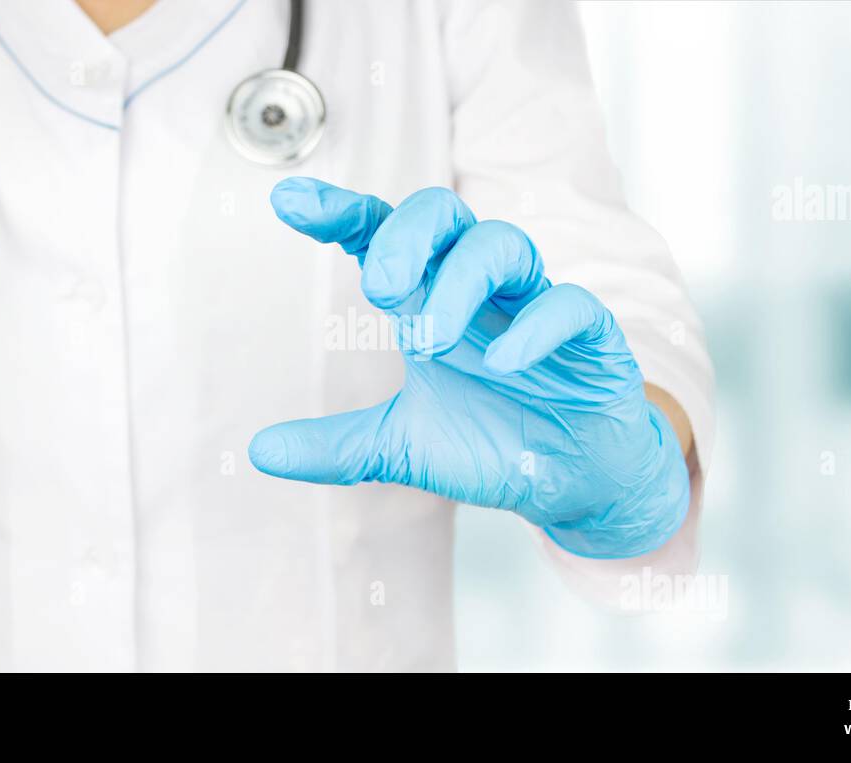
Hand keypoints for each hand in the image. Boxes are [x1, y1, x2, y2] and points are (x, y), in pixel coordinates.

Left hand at [248, 178, 689, 557]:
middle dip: (407, 234)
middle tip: (378, 286)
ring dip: (460, 283)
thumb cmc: (493, 443)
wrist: (573, 483)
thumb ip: (338, 445)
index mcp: (431, 302)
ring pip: (503, 245)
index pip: (383, 236)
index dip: (339, 212)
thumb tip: (260, 451)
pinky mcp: (591, 337)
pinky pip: (569, 305)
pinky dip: (534, 326)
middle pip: (445, 214)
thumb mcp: (402, 448)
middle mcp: (480, 292)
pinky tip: (501, 363)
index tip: (288, 200)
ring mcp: (535, 306)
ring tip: (426, 341)